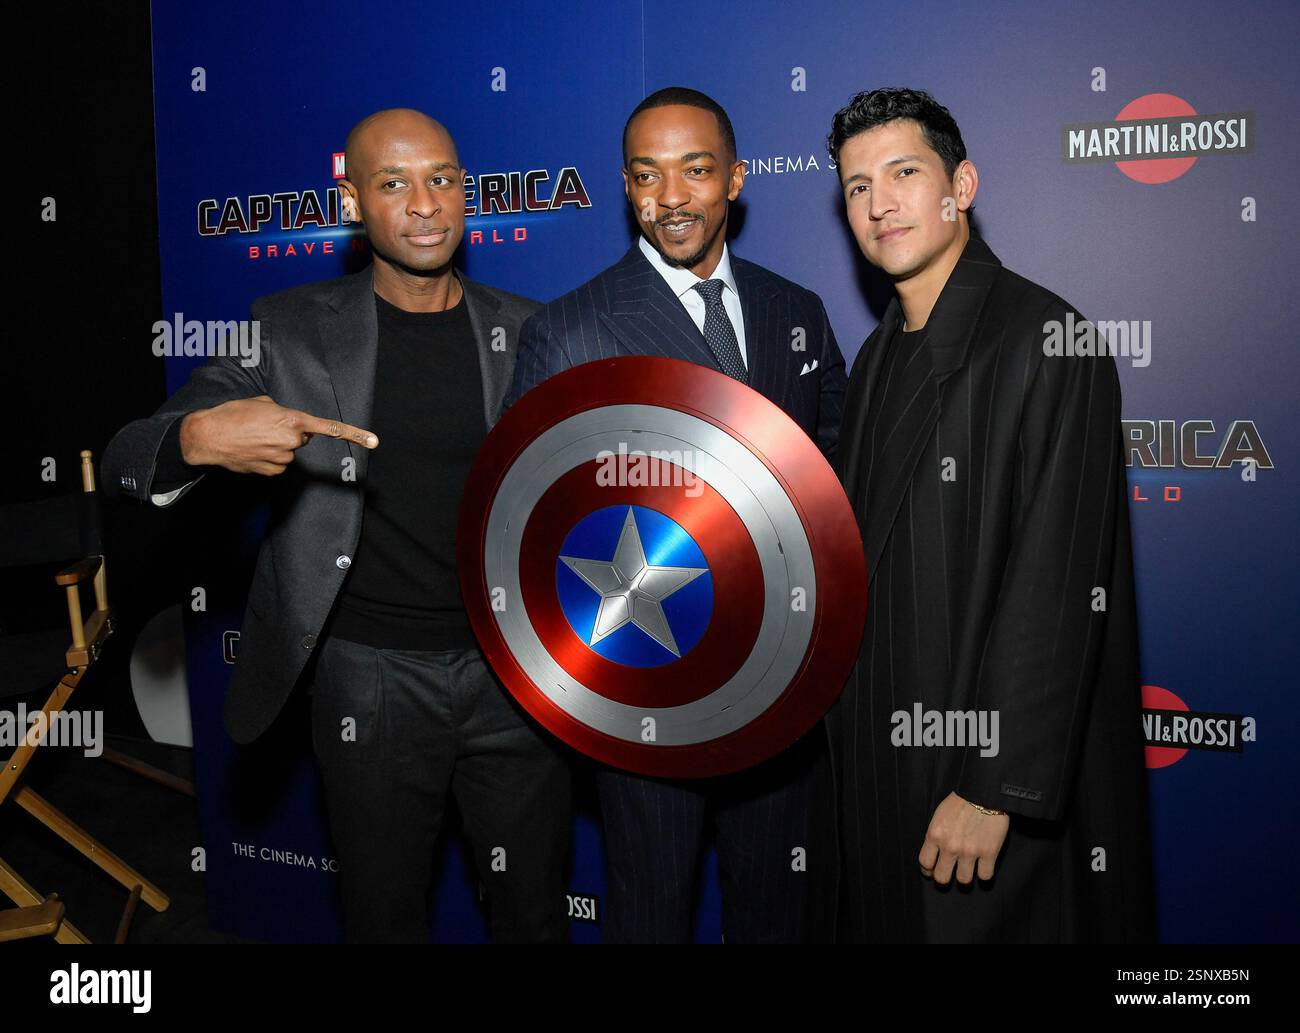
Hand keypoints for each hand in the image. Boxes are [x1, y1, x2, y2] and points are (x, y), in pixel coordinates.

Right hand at [179, 395, 377, 475]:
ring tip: (254, 438)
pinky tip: (252, 450)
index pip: (328, 428)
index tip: (373, 441)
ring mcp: (283, 458)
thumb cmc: (232, 415)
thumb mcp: (262, 403)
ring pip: (289, 451)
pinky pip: (278, 463)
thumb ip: (283, 411)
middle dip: (290, 433)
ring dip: (276, 445)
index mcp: (292, 420)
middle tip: (265, 426)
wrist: (208, 436)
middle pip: (302, 438)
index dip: (353, 433)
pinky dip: (268, 457)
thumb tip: (289, 422)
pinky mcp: (273, 471)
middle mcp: (292, 441)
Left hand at [918, 791, 1009, 885]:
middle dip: (944, 877)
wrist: (985, 792)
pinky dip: (985, 873)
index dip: (928, 869)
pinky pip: (985, 876)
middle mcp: (950, 846)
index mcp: (935, 835)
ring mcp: (970, 851)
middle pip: (942, 878)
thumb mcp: (939, 816)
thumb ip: (936, 835)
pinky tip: (984, 865)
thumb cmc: (961, 801)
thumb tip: (934, 853)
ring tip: (968, 868)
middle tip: (950, 872)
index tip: (933, 870)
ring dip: (966, 875)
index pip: (925, 863)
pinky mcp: (989, 853)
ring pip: (964, 880)